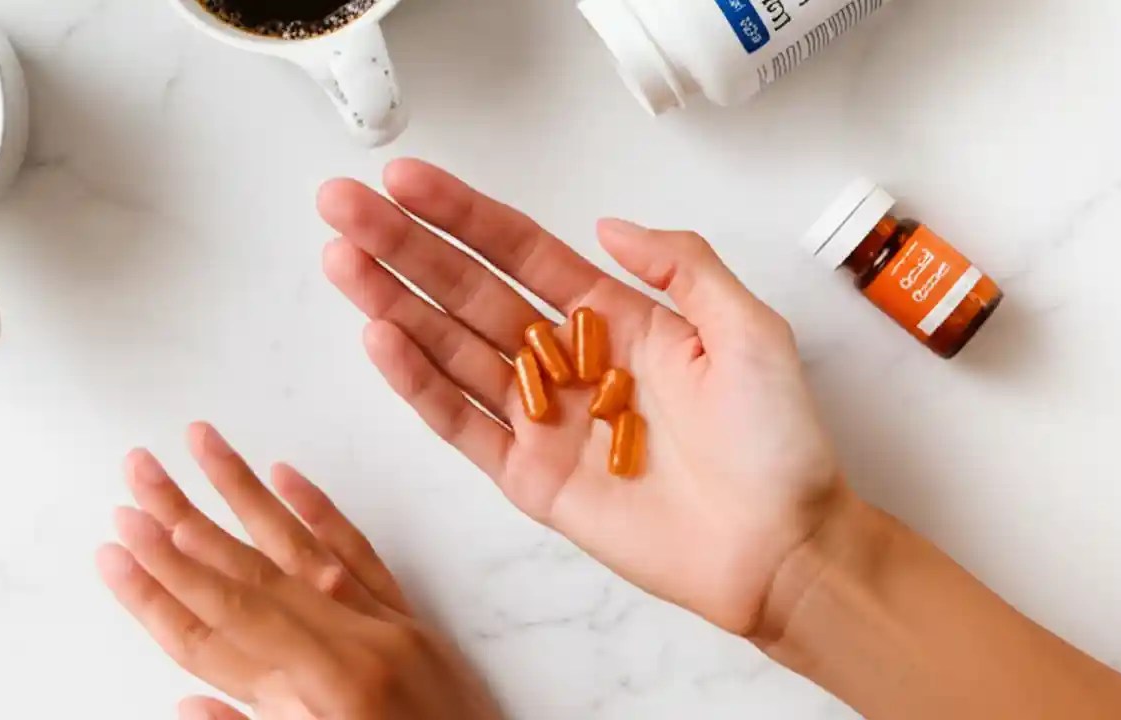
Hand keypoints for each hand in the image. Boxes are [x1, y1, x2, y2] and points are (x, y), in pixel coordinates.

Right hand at [97, 422, 501, 719]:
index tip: (113, 548)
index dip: (157, 592)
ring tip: (199, 444)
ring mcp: (383, 626)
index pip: (216, 637)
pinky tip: (286, 474)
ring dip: (242, 493)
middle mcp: (350, 648)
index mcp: (321, 698)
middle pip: (245, 578)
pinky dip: (322, 513)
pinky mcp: (412, 621)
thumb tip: (187, 703)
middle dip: (181, 525)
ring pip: (297, 547)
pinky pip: (361, 555)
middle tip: (135, 474)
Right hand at [319, 159, 847, 635]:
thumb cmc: (776, 443)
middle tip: (343, 206)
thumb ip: (680, 267)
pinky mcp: (527, 476)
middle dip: (404, 248)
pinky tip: (383, 338)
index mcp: (614, 320)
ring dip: (394, 304)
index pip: (521, 253)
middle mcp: (567, 363)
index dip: (463, 216)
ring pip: (450, 350)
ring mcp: (541, 419)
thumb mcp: (747, 329)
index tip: (407, 179)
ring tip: (343, 261)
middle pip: (468, 292)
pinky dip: (419, 384)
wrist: (778, 547)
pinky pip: (461, 423)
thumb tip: (607, 226)